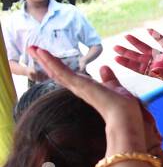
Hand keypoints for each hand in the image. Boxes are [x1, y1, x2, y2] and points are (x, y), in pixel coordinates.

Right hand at [30, 46, 144, 138]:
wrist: (126, 117)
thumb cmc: (123, 107)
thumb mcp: (115, 87)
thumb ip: (109, 78)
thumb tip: (105, 67)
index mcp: (86, 88)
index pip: (67, 75)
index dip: (57, 66)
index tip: (47, 57)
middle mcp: (79, 88)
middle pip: (57, 73)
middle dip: (45, 61)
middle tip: (32, 50)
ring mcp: (78, 87)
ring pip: (57, 71)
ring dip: (44, 59)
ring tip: (32, 48)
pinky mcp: (79, 85)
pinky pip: (62, 71)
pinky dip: (52, 62)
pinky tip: (42, 53)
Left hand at [115, 29, 162, 98]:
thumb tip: (154, 69)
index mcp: (160, 74)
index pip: (140, 68)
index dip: (128, 63)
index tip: (116, 58)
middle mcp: (161, 65)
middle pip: (141, 58)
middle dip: (128, 52)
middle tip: (115, 46)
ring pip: (149, 49)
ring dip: (138, 43)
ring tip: (127, 36)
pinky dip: (157, 36)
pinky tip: (149, 30)